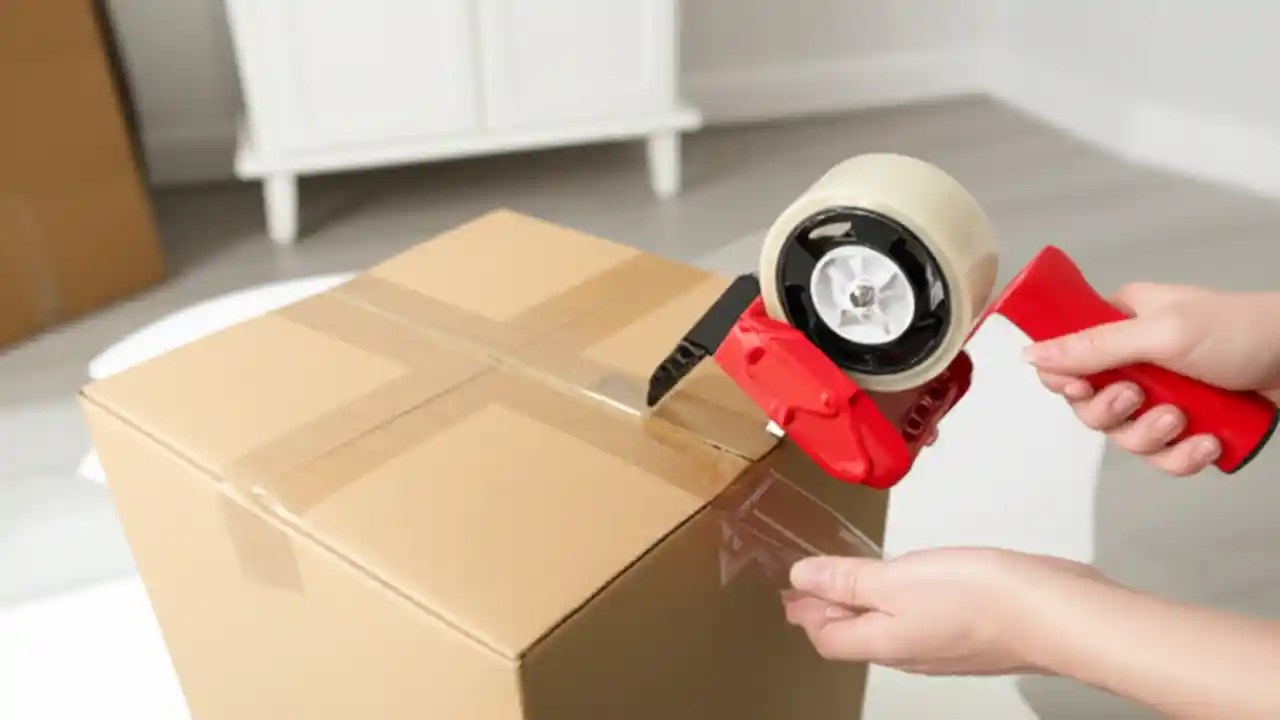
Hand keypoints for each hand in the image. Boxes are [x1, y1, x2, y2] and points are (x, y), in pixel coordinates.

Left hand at [783, 548, 1110, 675]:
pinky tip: (908, 583)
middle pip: (856, 637)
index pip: (829, 638)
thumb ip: (848, 579)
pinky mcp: (972, 634)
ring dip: (863, 606)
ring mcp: (943, 648)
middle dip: (830, 611)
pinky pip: (919, 621)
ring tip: (852, 581)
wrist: (1056, 615)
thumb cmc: (974, 595)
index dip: (806, 613)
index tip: (791, 589)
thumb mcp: (898, 579)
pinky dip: (899, 603)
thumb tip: (798, 580)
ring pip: (888, 630)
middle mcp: (910, 654)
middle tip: (812, 586)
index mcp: (884, 643)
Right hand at [1023, 283, 1279, 475]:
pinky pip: (1162, 455)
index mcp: (1121, 321)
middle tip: (1139, 400)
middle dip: (1115, 415)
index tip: (1081, 389)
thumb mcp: (1160, 333)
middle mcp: (1136, 358)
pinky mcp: (1188, 423)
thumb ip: (1093, 347)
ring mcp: (1162, 393)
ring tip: (1185, 422)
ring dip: (1152, 438)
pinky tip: (1208, 442)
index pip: (1065, 356)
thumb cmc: (1243, 330)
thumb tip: (1032, 354)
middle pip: (1090, 404)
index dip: (1065, 381)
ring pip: (1125, 435)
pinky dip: (1181, 456)